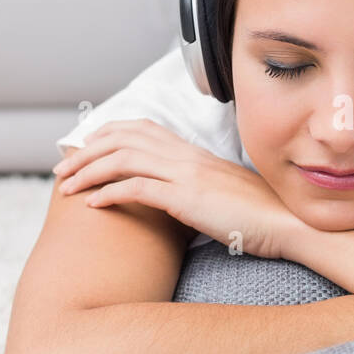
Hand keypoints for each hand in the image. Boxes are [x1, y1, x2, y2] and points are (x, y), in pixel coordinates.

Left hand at [52, 118, 302, 259]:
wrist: (291, 224)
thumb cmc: (263, 215)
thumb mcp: (225, 194)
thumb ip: (200, 187)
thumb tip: (182, 197)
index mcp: (195, 153)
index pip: (142, 128)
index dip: (107, 133)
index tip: (85, 148)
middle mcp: (187, 157)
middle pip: (123, 139)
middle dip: (85, 152)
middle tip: (62, 169)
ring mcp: (186, 175)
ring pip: (122, 160)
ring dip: (87, 172)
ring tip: (65, 187)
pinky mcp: (187, 198)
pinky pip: (136, 188)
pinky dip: (108, 194)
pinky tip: (91, 205)